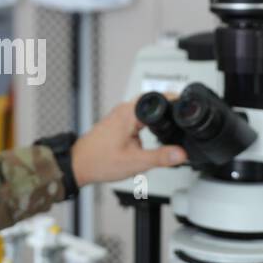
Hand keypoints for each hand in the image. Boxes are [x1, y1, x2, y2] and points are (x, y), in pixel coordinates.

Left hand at [70, 96, 186, 188]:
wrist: (77, 165)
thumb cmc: (98, 161)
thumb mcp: (135, 162)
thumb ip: (160, 158)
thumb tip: (181, 154)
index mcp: (129, 113)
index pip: (159, 98)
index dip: (175, 101)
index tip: (185, 107)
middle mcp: (123, 110)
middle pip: (153, 102)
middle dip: (167, 110)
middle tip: (177, 121)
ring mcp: (118, 115)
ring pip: (144, 110)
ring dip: (156, 117)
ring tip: (166, 130)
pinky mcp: (116, 122)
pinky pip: (136, 117)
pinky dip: (146, 123)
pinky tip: (148, 135)